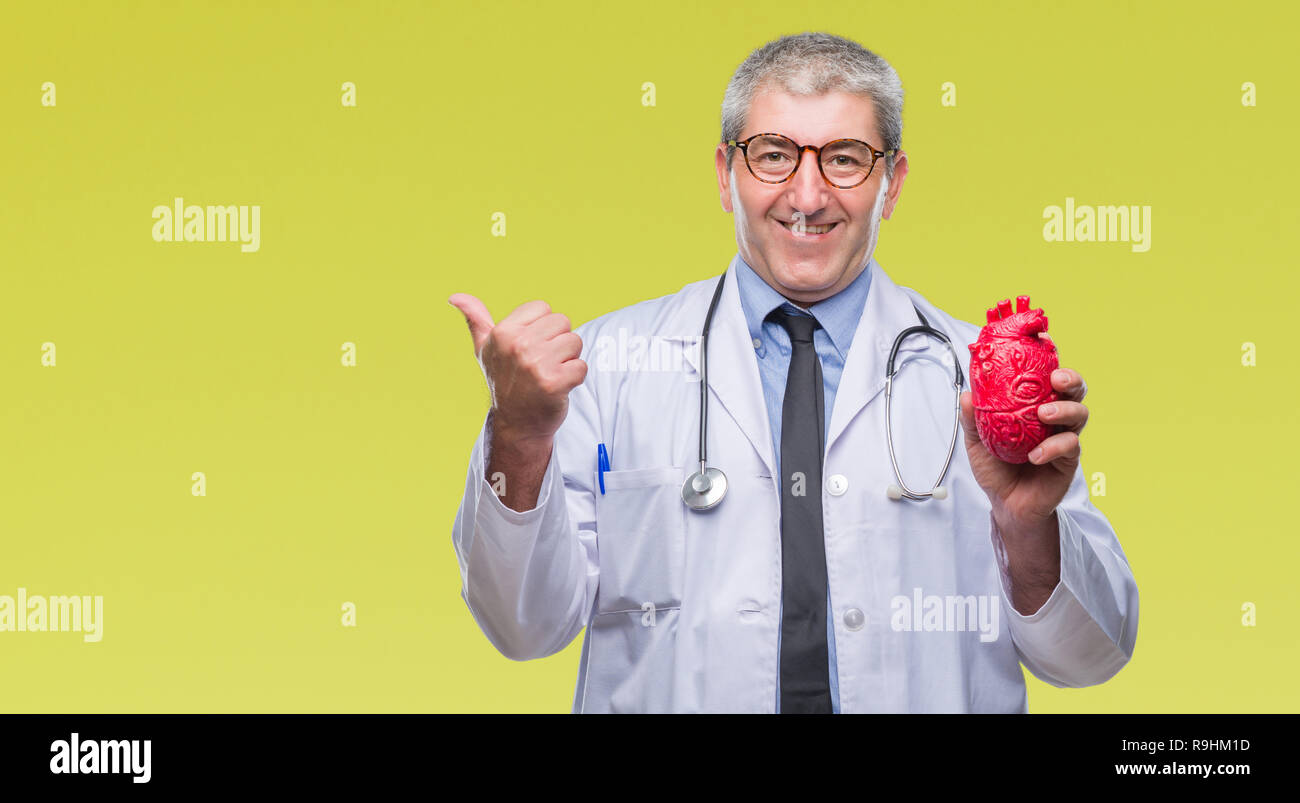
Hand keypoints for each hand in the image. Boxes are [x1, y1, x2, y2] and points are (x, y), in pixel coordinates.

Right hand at [448, 294, 586, 445]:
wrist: (515, 425)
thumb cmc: (502, 381)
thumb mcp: (484, 349)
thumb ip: (476, 320)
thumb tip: (455, 297)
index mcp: (503, 332)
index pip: (544, 308)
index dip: (542, 328)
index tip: (530, 347)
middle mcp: (518, 345)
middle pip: (563, 323)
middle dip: (557, 342)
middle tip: (542, 363)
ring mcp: (535, 364)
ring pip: (575, 342)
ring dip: (568, 360)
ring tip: (550, 373)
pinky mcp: (554, 383)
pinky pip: (581, 366)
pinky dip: (576, 378)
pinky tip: (559, 387)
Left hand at [959, 367, 1088, 527]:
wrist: (1005, 504)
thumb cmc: (995, 467)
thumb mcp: (976, 440)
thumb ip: (972, 418)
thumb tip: (966, 394)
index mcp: (1034, 405)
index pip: (1046, 375)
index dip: (1049, 357)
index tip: (1043, 341)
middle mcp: (1053, 417)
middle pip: (1073, 390)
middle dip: (1071, 378)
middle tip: (1057, 379)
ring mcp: (1063, 437)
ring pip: (1079, 413)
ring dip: (1064, 409)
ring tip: (1044, 414)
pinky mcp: (1068, 461)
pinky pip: (1070, 447)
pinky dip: (1054, 448)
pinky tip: (1035, 455)